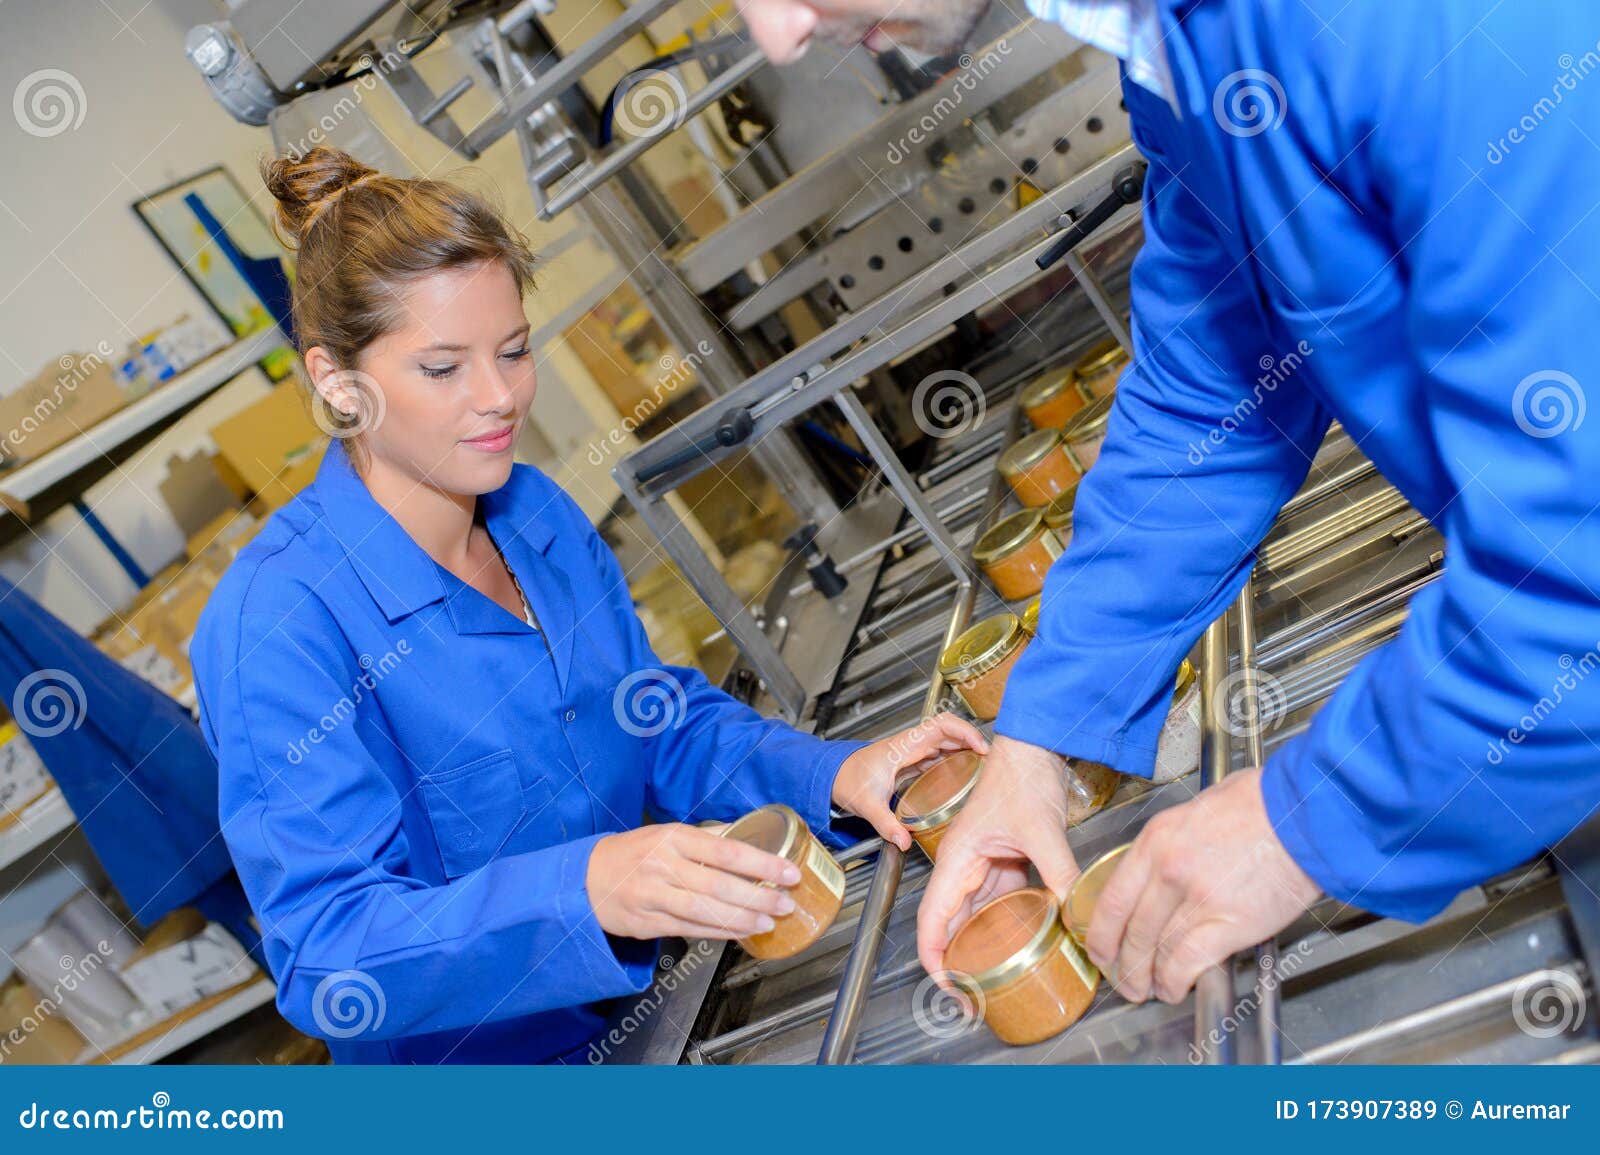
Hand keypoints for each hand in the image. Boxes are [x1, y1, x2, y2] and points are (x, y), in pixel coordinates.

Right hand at [586, 823, 800, 940]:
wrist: (584, 878)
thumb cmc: (632, 853)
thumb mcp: (666, 834)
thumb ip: (705, 839)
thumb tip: (748, 842)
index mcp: (674, 838)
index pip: (727, 851)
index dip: (762, 864)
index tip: (789, 872)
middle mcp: (664, 866)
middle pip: (720, 885)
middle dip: (758, 897)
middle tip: (786, 903)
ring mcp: (654, 896)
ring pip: (706, 911)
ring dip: (742, 919)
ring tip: (768, 921)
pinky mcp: (647, 923)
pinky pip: (690, 929)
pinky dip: (718, 932)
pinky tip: (739, 932)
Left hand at [832, 711, 988, 850]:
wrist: (834, 774)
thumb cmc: (847, 779)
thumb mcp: (866, 803)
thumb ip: (885, 823)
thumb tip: (903, 841)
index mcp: (902, 746)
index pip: (940, 725)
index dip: (964, 732)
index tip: (980, 747)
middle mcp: (910, 745)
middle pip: (949, 732)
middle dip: (973, 742)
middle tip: (990, 762)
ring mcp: (912, 751)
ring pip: (946, 742)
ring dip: (966, 750)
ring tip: (983, 768)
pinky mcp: (913, 760)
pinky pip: (940, 754)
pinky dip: (955, 759)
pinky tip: (964, 774)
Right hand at [917, 734, 1079, 977]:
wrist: (1036, 742)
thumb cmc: (1020, 772)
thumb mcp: (1041, 831)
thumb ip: (1059, 875)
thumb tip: (1079, 917)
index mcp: (956, 860)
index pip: (931, 923)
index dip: (935, 962)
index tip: (952, 991)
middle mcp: (963, 866)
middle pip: (950, 927)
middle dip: (958, 966)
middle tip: (978, 1001)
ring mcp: (984, 864)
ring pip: (974, 917)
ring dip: (981, 949)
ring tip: (997, 982)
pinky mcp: (1005, 860)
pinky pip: (1000, 902)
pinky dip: (1007, 927)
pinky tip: (1024, 944)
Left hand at [1085, 768, 1320, 1003]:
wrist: (1303, 813)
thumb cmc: (1260, 804)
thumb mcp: (1196, 809)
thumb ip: (1172, 841)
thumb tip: (1159, 866)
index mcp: (1157, 840)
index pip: (1113, 898)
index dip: (1100, 932)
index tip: (1098, 947)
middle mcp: (1168, 870)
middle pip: (1132, 929)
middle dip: (1123, 963)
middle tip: (1123, 979)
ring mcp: (1197, 898)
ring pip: (1157, 949)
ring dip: (1148, 976)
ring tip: (1147, 989)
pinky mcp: (1228, 922)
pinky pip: (1188, 961)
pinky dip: (1175, 980)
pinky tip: (1173, 989)